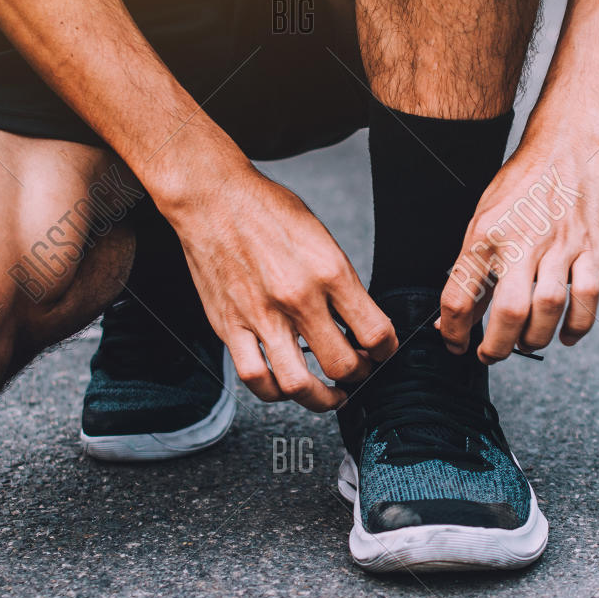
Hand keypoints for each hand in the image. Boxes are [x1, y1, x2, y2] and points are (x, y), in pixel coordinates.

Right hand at [167, 167, 396, 409]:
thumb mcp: (321, 237)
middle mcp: (297, 298)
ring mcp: (260, 316)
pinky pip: (254, 378)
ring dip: (320, 399)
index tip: (382, 351)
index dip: (386, 350)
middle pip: (341, 365)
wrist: (212, 198)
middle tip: (358, 372)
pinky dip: (273, 392)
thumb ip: (340, 281)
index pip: (375, 331)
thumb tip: (357, 317)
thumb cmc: (266, 210)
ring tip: (328, 396)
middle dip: (358, 375)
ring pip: (297, 384)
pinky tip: (282, 388)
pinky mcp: (229, 326)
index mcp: (328, 271)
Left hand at [438, 150, 598, 362]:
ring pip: (548, 309)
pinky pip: (587, 298)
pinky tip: (565, 335)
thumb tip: (453, 321)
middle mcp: (522, 242)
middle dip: (497, 347)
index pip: (460, 296)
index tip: (456, 345)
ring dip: (535, 338)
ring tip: (526, 342)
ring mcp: (561, 246)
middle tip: (492, 355)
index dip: (453, 331)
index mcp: (485, 235)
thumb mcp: (481, 220)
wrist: (568, 148)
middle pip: (508, 311)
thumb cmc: (520, 188)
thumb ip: (469, 270)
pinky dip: (577, 326)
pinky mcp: (592, 250)